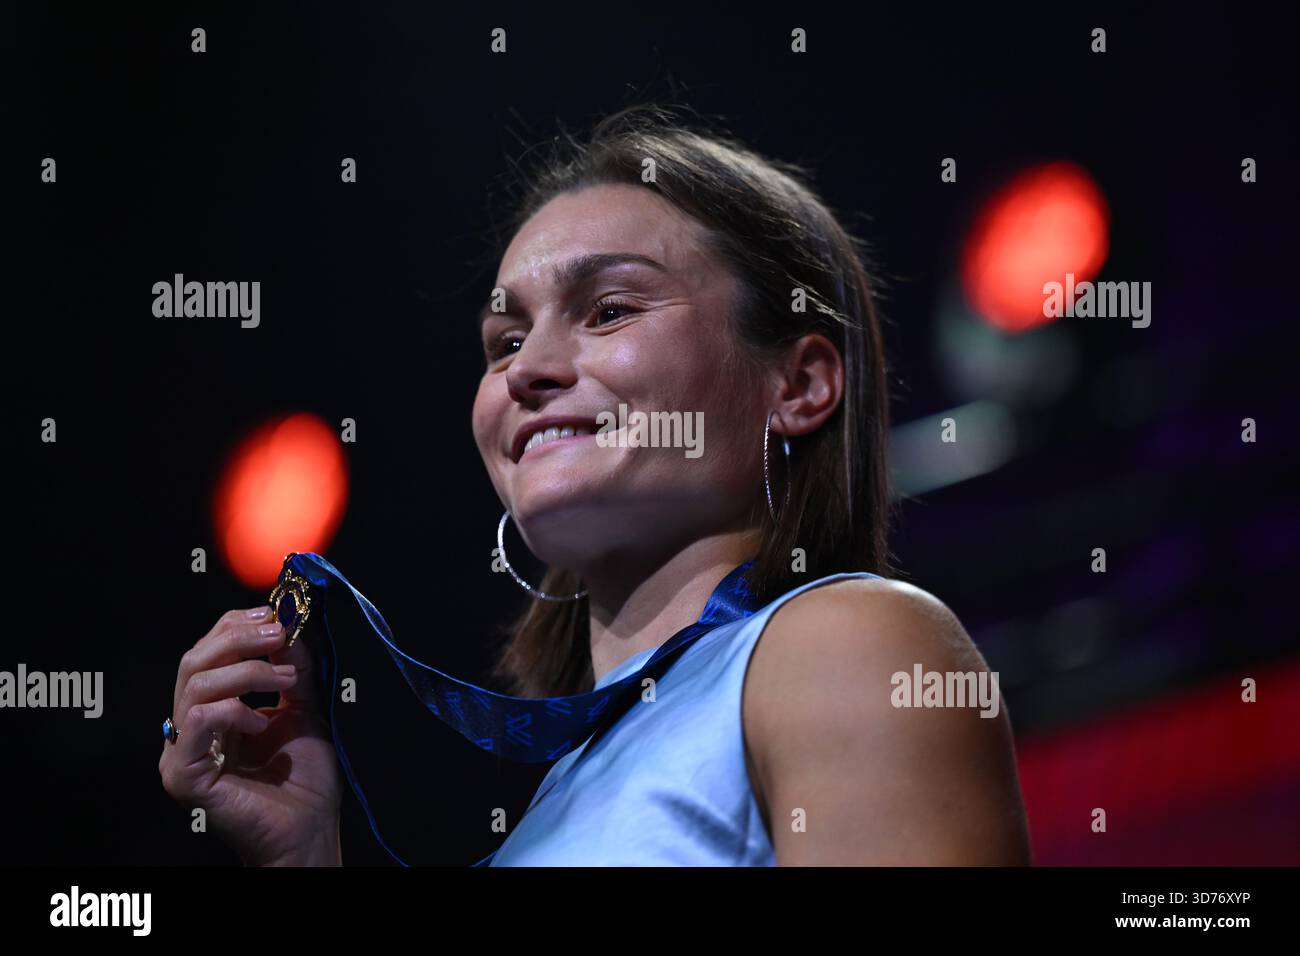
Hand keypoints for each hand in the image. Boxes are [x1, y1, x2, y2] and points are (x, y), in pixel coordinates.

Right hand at [159, 606, 342, 864]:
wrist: (309, 828)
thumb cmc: (305, 778)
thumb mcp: (305, 706)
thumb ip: (294, 666)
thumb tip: (290, 622)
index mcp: (216, 706)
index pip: (209, 650)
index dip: (238, 626)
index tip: (276, 615)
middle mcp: (192, 725)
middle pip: (195, 659)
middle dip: (240, 637)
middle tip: (280, 634)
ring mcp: (183, 750)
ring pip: (196, 683)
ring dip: (247, 671)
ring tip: (285, 680)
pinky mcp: (183, 774)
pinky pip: (198, 721)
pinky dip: (234, 710)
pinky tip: (262, 723)